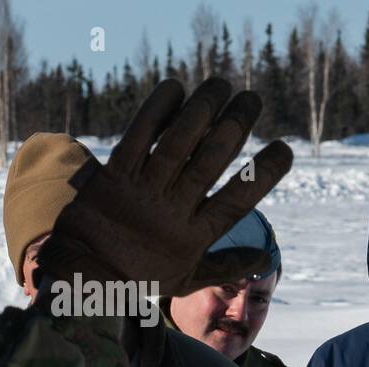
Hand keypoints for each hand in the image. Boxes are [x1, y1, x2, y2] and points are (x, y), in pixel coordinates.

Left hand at [39, 77, 291, 296]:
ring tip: (221, 85)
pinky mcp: (114, 174)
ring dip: (201, 110)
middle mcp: (171, 210)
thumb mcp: (187, 279)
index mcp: (193, 237)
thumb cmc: (140, 275)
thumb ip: (227, 266)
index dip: (263, 174)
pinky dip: (156, 110)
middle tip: (253, 99)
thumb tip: (267, 257)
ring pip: (176, 143)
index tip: (284, 149)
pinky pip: (138, 136)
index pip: (237, 200)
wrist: (84, 272)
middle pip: (209, 162)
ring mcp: (141, 190)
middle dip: (234, 125)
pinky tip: (175, 88)